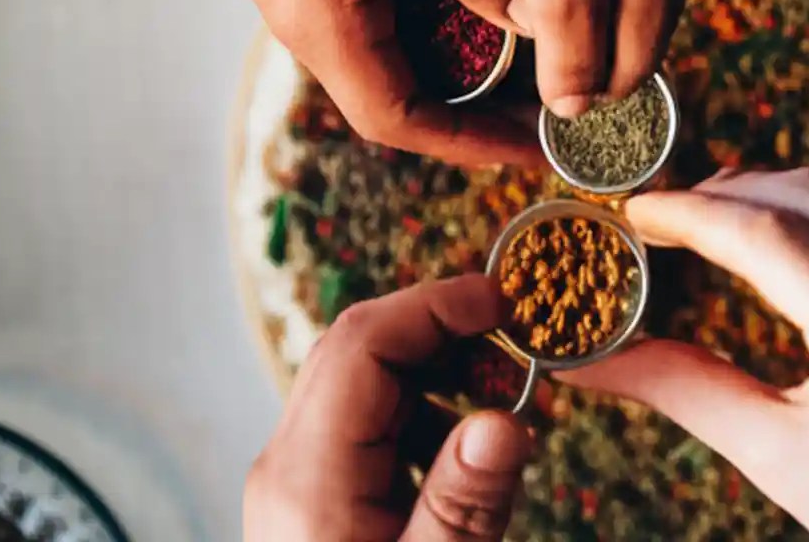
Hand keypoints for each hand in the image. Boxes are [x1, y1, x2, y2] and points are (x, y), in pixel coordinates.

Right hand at [88, 0, 537, 165]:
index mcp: (327, 29)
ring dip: (473, 55)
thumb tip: (539, 20)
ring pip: (410, 50)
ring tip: (544, 51)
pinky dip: (450, 7)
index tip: (540, 150)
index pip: (405, 122)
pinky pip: (397, 6)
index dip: (478, 144)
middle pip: (414, 95)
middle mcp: (322, 26)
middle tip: (560, 98)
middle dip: (488, 105)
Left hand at [244, 276, 532, 541]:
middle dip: (443, 329)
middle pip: (360, 351)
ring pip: (369, 386)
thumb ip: (463, 505)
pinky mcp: (318, 495)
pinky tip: (473, 451)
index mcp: (309, 473)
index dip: (432, 306)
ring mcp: (299, 477)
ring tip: (510, 393)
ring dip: (441, 375)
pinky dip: (429, 418)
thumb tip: (505, 422)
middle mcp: (291, 461)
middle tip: (518, 334)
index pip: (360, 343)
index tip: (503, 302)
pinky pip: (372, 428)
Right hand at [563, 169, 808, 541]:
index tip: (637, 211)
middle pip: (806, 192)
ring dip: (776, 192)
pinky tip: (787, 234)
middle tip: (666, 214)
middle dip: (727, 190)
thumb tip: (588, 363)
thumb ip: (683, 389)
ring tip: (713, 218)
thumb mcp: (780, 456)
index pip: (764, 233)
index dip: (689, 215)